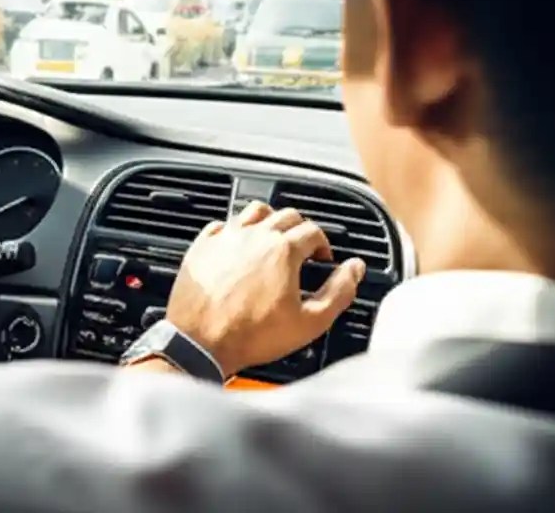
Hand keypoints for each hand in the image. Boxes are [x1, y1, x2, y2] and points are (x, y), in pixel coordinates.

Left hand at [164, 201, 365, 376]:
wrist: (200, 343)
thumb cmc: (251, 336)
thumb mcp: (310, 322)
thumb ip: (339, 291)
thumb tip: (354, 269)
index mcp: (283, 249)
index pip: (314, 230)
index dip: (324, 244)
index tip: (322, 259)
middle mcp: (254, 236)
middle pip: (286, 215)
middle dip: (300, 230)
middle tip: (302, 251)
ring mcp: (226, 238)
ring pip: (254, 212)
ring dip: (269, 222)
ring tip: (273, 241)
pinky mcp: (202, 246)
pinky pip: (223, 225)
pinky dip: (236, 231)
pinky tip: (238, 247)